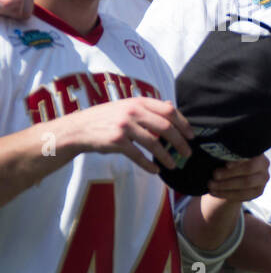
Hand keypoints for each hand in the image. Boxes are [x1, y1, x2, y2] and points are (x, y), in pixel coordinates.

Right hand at [61, 97, 192, 171]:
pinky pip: (138, 155)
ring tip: (173, 165)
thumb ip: (148, 108)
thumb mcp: (126, 107)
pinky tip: (155, 170)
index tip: (191, 136)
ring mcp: (124, 126)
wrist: (78, 129)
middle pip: (166, 127)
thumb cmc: (106, 119)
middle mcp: (132, 112)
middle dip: (180, 142)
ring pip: (154, 143)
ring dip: (166, 156)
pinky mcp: (116, 141)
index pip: (169, 110)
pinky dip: (149, 165)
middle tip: (187, 153)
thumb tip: (171, 106)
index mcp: (138, 102)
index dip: (183, 124)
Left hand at [205, 154, 270, 202]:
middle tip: (214, 175)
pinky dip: (227, 194)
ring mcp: (263, 178)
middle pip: (249, 168)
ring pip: (246, 182)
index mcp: (257, 151)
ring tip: (211, 185)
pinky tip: (215, 192)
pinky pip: (244, 194)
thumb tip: (214, 153)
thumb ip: (225, 154)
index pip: (250, 154)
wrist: (233, 176)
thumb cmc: (227, 160)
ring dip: (226, 185)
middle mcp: (264, 164)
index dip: (238, 160)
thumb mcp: (227, 155)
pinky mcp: (258, 191)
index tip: (225, 164)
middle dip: (229, 173)